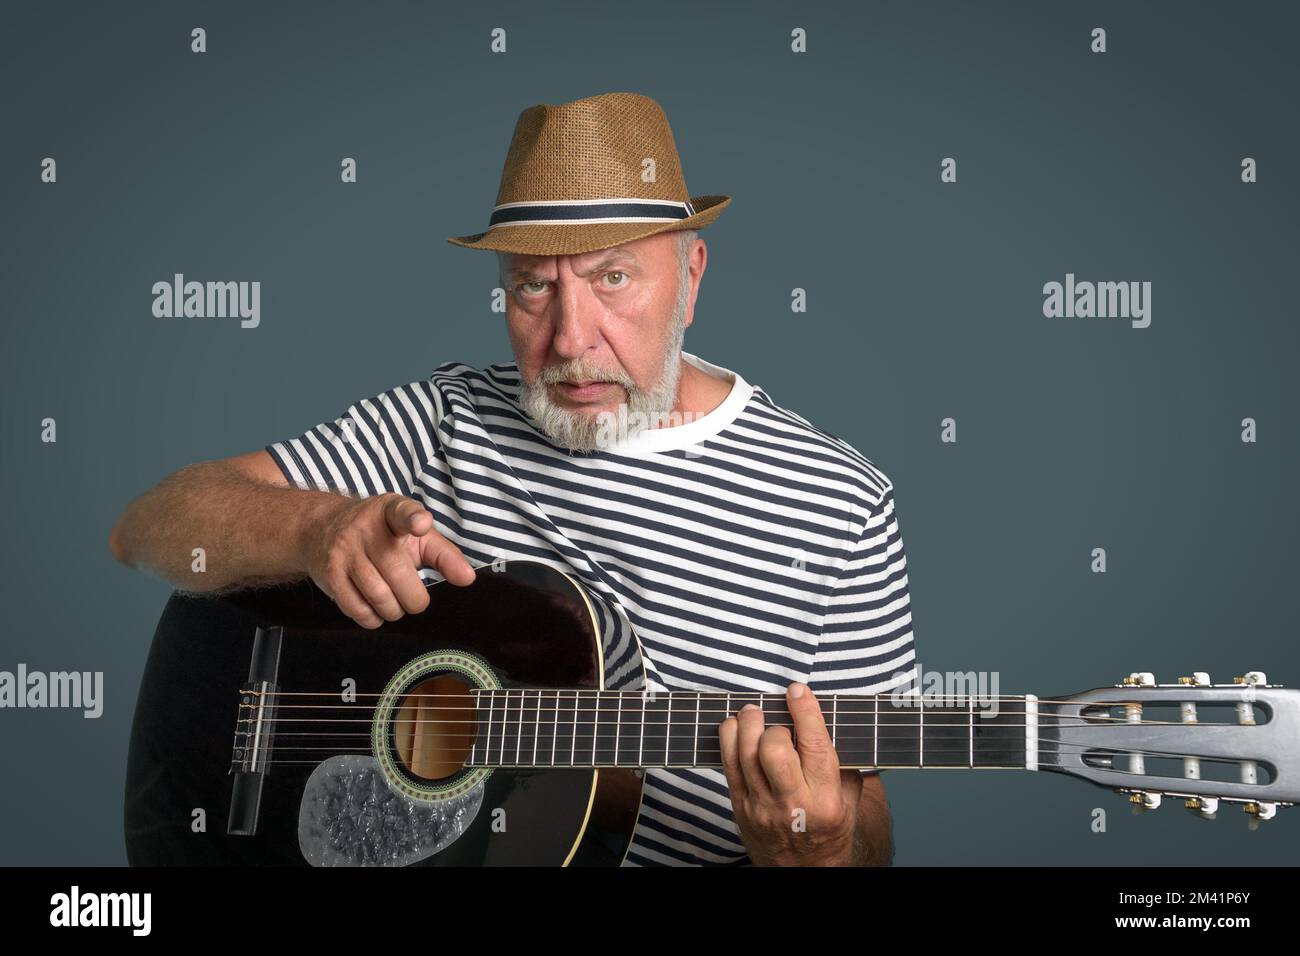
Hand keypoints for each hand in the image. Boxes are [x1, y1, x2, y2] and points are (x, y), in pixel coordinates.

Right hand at [303, 492, 475, 628]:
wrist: (322, 528)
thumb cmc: (382, 534)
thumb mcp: (414, 535)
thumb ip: (444, 555)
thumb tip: (468, 578)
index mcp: (390, 511)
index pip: (402, 512)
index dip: (413, 518)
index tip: (421, 524)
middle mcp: (364, 528)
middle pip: (398, 574)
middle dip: (415, 598)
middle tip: (416, 598)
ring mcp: (344, 552)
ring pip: (379, 596)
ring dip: (395, 610)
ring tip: (396, 602)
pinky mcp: (330, 575)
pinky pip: (359, 610)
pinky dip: (374, 618)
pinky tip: (376, 608)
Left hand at [718, 682, 863, 865]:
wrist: (805, 871)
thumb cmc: (830, 829)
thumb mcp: (851, 800)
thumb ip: (845, 762)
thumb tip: (832, 719)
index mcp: (825, 799)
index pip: (814, 746)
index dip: (804, 711)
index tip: (798, 690)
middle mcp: (792, 802)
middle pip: (773, 750)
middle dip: (774, 725)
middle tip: (777, 719)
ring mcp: (761, 806)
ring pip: (745, 753)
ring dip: (747, 723)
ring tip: (754, 713)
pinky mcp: (740, 806)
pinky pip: (727, 763)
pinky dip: (729, 737)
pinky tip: (737, 727)